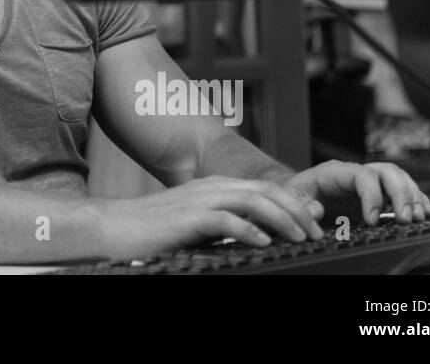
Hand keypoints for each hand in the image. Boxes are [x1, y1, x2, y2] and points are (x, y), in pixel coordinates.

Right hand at [98, 174, 324, 258]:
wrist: (112, 227)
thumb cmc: (154, 230)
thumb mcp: (198, 224)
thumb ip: (229, 223)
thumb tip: (265, 232)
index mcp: (214, 186)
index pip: (265, 188)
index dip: (294, 203)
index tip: (315, 224)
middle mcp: (210, 187)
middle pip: (265, 190)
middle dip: (297, 210)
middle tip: (317, 232)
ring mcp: (198, 200)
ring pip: (252, 200)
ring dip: (282, 218)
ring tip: (299, 237)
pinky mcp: (186, 218)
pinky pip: (224, 219)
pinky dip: (248, 229)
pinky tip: (263, 242)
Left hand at [279, 160, 429, 226]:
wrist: (296, 195)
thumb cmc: (294, 197)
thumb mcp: (291, 200)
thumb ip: (302, 206)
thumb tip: (318, 210)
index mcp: (334, 172)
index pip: (362, 175)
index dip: (372, 196)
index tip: (372, 221)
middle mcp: (354, 173)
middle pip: (386, 172)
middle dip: (400, 194)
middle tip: (405, 219)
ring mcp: (368, 182)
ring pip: (398, 178)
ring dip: (412, 196)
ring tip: (418, 217)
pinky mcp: (377, 193)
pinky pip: (403, 189)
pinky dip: (417, 199)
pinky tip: (425, 211)